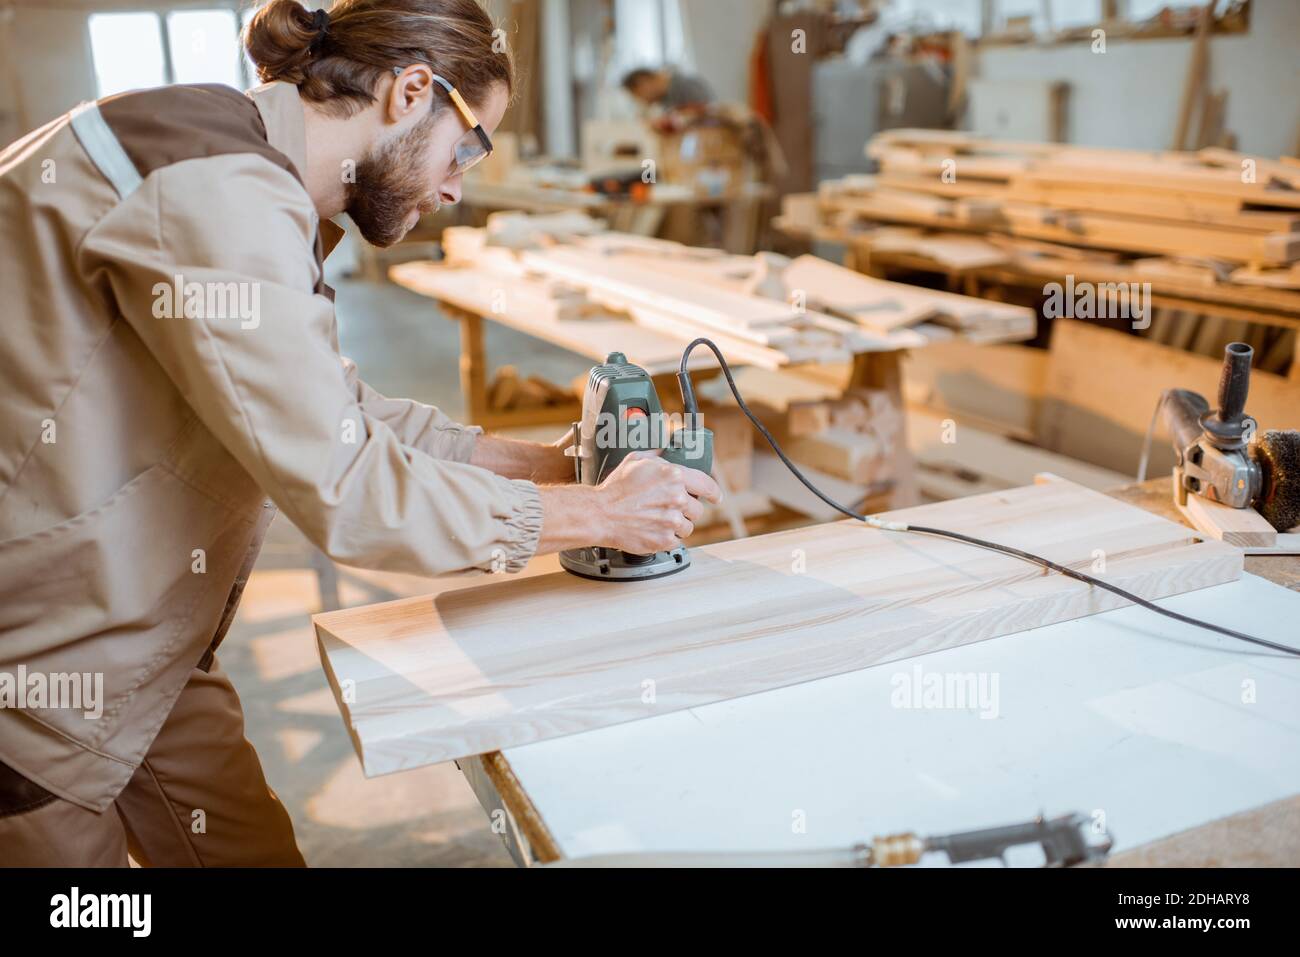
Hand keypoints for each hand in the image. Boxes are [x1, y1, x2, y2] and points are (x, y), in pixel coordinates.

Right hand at [594, 451, 721, 552]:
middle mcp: (677, 498)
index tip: (715, 497)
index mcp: (673, 476)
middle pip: (697, 508)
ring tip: (659, 520)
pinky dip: (667, 537)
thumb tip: (668, 452)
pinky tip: (653, 529)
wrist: (601, 514)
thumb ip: (657, 456)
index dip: (713, 492)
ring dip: (677, 524)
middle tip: (669, 508)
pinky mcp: (665, 539)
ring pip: (688, 526)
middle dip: (686, 509)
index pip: (706, 485)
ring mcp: (672, 520)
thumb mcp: (636, 460)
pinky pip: (676, 540)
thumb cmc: (616, 488)